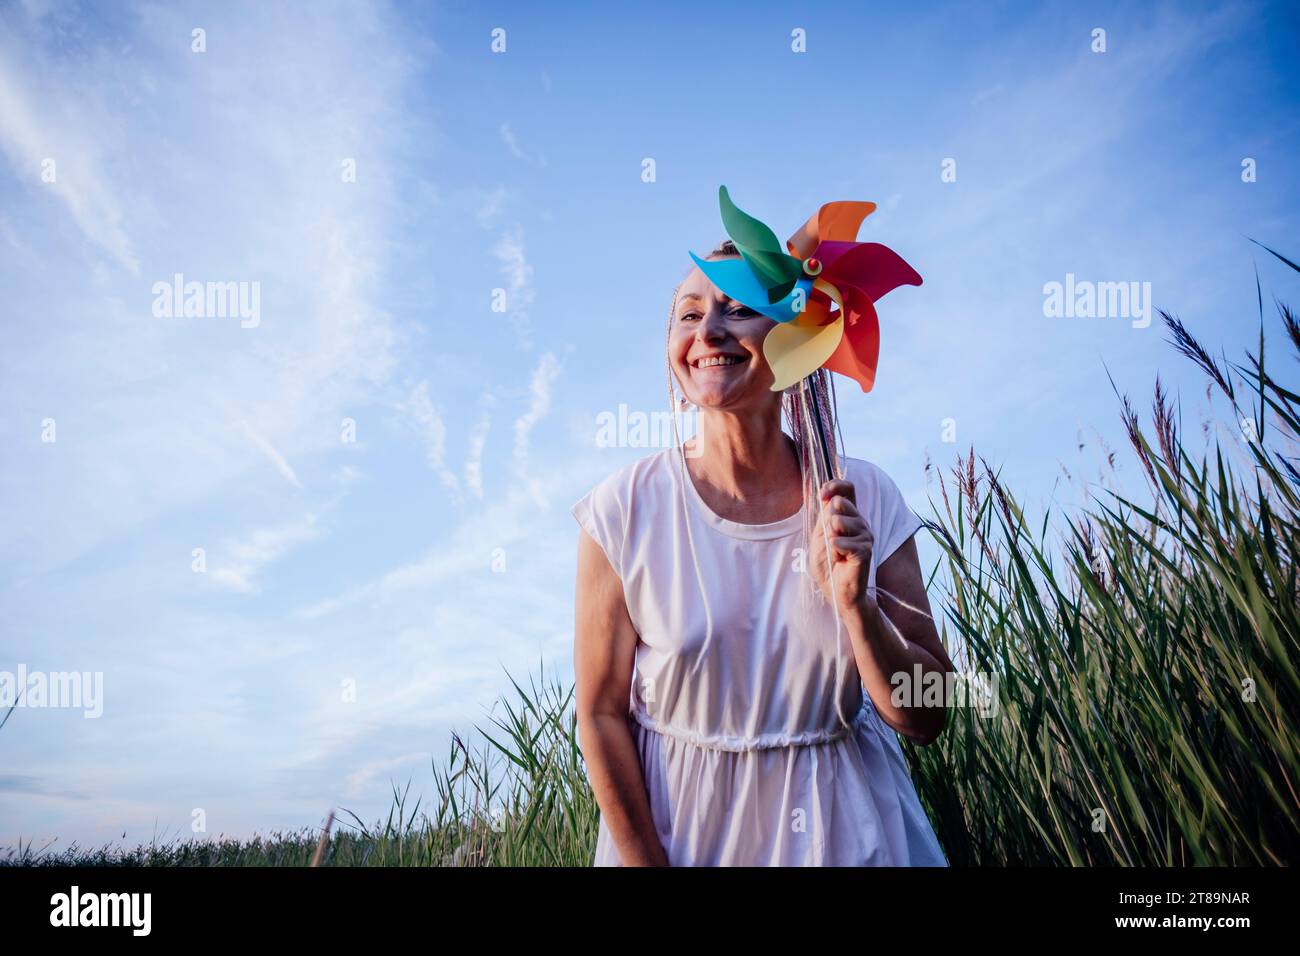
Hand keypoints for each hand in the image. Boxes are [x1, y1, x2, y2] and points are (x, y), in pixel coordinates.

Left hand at [808, 479, 874, 615]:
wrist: (835, 589)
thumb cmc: (827, 564)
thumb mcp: (820, 536)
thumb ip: (825, 516)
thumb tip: (831, 498)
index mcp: (849, 516)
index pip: (848, 490)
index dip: (835, 486)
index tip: (823, 495)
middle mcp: (860, 522)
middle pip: (840, 503)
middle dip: (827, 520)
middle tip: (830, 539)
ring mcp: (865, 535)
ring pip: (839, 521)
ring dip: (830, 538)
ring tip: (835, 551)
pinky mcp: (865, 550)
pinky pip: (841, 541)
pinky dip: (834, 550)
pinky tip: (840, 559)